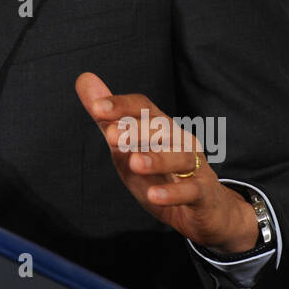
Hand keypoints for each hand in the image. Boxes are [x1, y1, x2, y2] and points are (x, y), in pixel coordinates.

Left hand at [75, 72, 257, 253]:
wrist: (203, 210)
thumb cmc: (161, 174)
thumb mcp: (127, 147)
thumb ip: (107, 118)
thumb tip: (84, 78)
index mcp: (161, 127)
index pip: (143, 108)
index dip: (121, 105)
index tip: (96, 108)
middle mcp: (181, 141)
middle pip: (162, 128)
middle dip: (136, 130)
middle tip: (111, 136)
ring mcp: (195, 166)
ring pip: (181, 157)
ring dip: (157, 159)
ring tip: (134, 163)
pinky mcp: (204, 193)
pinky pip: (191, 191)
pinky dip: (173, 193)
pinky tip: (153, 196)